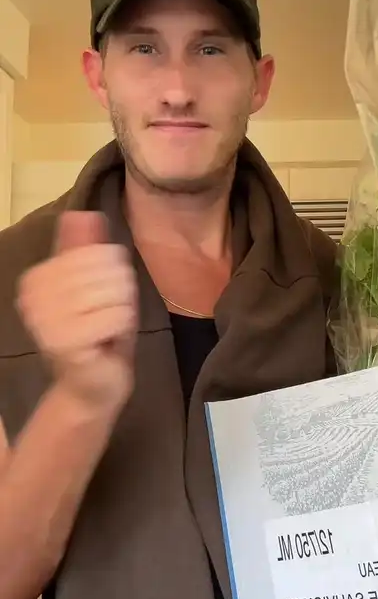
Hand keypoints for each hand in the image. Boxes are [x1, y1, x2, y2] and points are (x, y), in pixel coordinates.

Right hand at [17, 211, 137, 412]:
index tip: (103, 300)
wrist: (92, 384)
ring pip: (114, 292)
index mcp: (37, 278)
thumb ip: (86, 250)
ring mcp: (46, 319)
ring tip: (108, 327)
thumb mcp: (95, 286)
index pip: (99, 252)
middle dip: (120, 294)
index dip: (115, 274)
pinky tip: (108, 340)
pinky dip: (122, 327)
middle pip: (107, 270)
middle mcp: (34, 296)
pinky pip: (116, 316)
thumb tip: (83, 213)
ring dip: (122, 311)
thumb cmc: (97, 332)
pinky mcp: (65, 342)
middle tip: (108, 316)